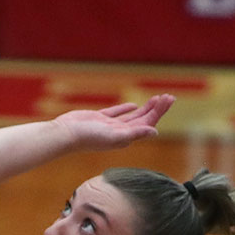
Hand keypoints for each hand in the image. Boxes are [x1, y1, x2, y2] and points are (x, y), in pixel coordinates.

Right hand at [53, 96, 174, 151]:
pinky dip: (126, 109)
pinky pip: (117, 113)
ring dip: (145, 108)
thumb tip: (155, 132)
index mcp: (125, 138)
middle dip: (156, 109)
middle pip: (143, 120)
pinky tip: (134, 105)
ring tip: (157, 98)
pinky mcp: (99, 119)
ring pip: (133, 116)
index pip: (147, 124)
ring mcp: (109, 126)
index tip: (168, 100)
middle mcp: (120, 133)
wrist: (65, 134)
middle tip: (169, 96)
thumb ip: (135, 133)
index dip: (159, 112)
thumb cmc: (88, 137)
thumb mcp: (114, 136)